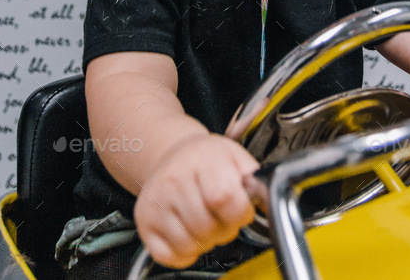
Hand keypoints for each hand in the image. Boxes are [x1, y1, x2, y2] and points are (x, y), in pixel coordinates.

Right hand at [134, 134, 258, 268]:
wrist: (173, 155)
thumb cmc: (208, 160)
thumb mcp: (236, 156)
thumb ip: (254, 179)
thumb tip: (266, 199)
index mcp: (203, 157)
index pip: (224, 197)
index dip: (238, 211)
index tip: (239, 207)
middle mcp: (174, 177)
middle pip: (207, 227)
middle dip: (223, 228)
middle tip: (220, 213)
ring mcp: (156, 200)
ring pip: (190, 245)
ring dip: (204, 241)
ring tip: (204, 218)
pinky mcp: (144, 220)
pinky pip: (169, 256)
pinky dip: (183, 252)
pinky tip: (187, 229)